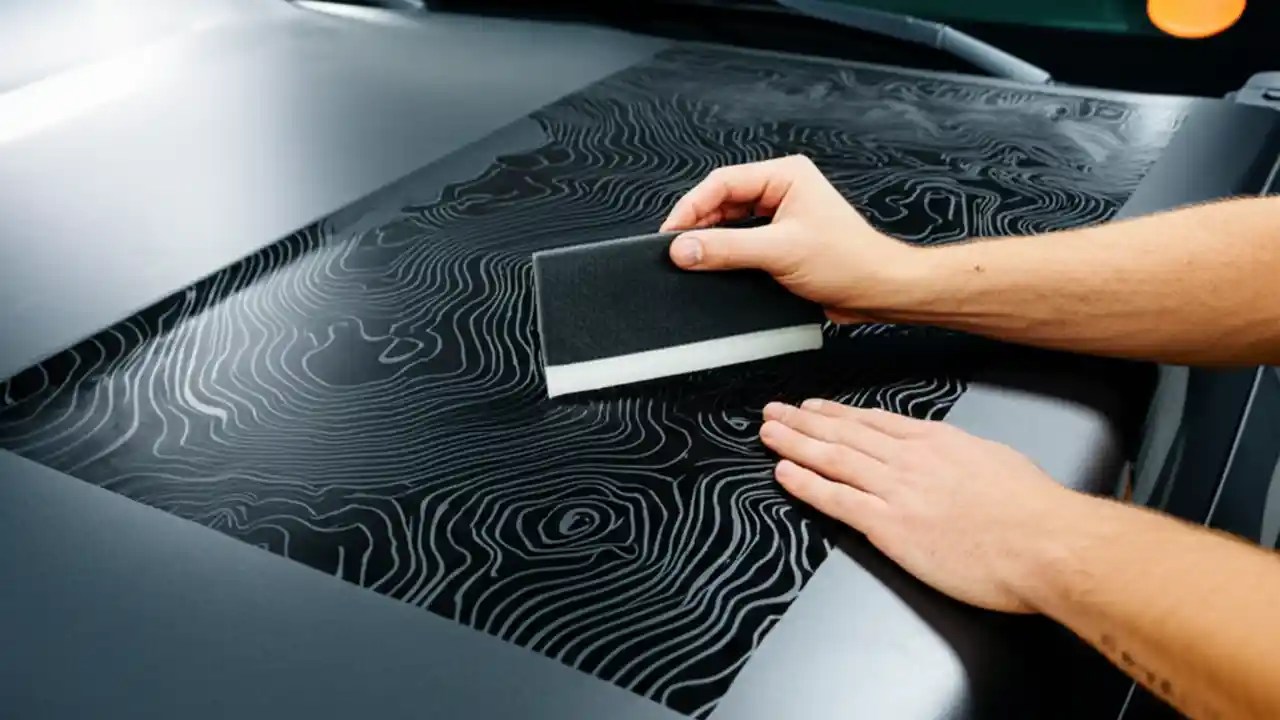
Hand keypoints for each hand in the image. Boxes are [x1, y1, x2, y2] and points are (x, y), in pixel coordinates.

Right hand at [661, 155, 921, 322]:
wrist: (878, 290)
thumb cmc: (849, 262)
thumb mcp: (779, 252)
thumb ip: (727, 249)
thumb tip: (683, 248)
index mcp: (786, 175)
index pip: (722, 182)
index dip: (691, 207)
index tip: (671, 234)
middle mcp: (782, 189)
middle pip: (722, 201)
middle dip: (698, 224)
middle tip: (676, 250)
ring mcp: (782, 215)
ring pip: (730, 222)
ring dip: (712, 240)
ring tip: (693, 259)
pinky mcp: (781, 241)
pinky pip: (741, 241)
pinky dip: (725, 254)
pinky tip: (716, 267)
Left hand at [759, 398, 1092, 612]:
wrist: (1046, 542)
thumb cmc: (1034, 511)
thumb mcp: (997, 461)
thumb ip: (964, 456)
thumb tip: (953, 459)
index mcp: (936, 441)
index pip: (873, 422)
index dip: (837, 414)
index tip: (812, 408)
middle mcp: (910, 459)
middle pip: (844, 433)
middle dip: (803, 421)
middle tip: (773, 412)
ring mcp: (897, 491)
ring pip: (832, 458)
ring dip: (794, 444)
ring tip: (768, 433)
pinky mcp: (891, 526)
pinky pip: (837, 500)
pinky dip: (806, 484)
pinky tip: (783, 473)